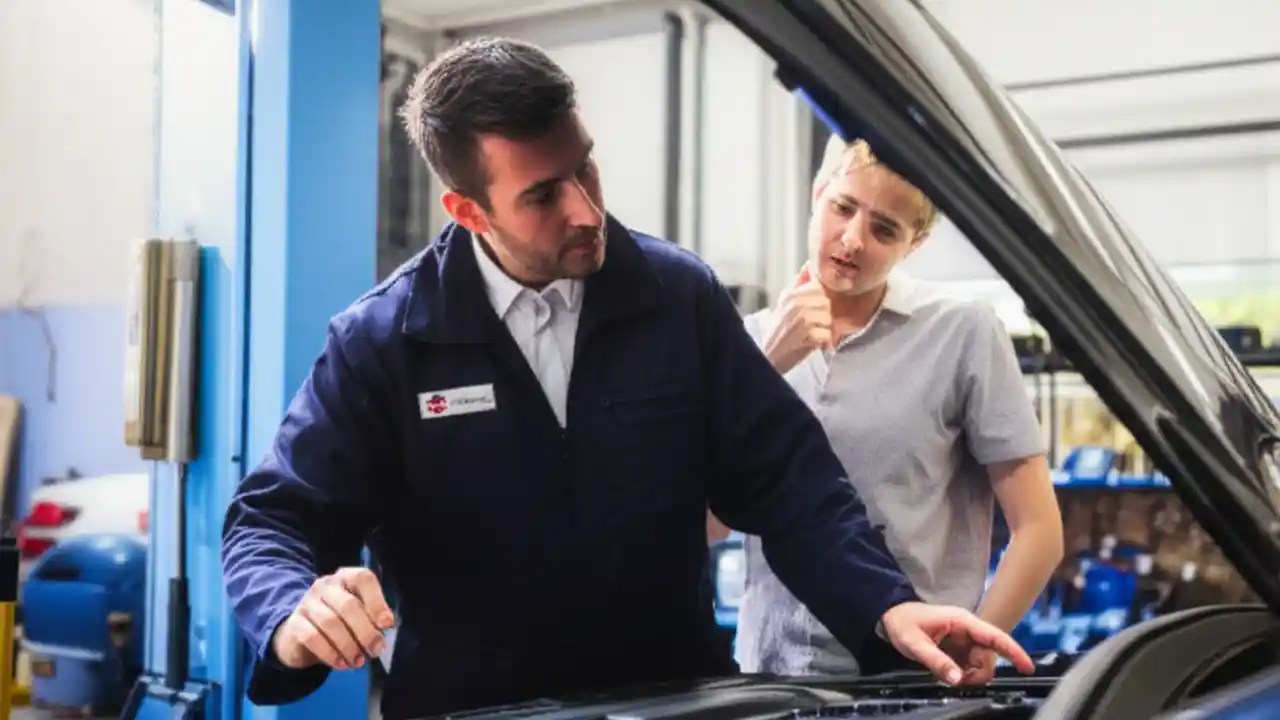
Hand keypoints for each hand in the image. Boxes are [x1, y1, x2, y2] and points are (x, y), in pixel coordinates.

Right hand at [271, 567, 396, 670]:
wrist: (300, 634)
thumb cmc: (339, 622)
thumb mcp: (358, 615)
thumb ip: (372, 617)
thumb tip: (386, 628)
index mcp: (346, 578)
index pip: (362, 578)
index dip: (377, 601)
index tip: (386, 624)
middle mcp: (326, 586)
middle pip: (348, 605)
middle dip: (366, 631)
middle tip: (376, 650)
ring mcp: (307, 603)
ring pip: (331, 622)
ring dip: (349, 645)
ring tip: (358, 661)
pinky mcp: (294, 623)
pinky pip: (312, 637)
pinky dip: (330, 653)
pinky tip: (341, 664)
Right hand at [761, 265, 832, 373]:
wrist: (768, 359)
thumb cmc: (779, 332)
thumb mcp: (784, 304)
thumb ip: (798, 284)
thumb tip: (809, 264)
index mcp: (790, 294)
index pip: (817, 287)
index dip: (819, 300)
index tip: (814, 310)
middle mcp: (796, 303)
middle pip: (825, 302)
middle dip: (822, 316)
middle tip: (811, 327)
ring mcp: (803, 319)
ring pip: (828, 318)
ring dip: (823, 330)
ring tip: (811, 336)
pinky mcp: (809, 335)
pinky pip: (827, 334)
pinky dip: (823, 342)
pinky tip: (812, 344)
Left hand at [880, 602, 1032, 685]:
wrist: (892, 616)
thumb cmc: (903, 623)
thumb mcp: (915, 643)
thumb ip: (936, 661)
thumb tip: (957, 679)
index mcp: (962, 622)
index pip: (994, 637)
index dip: (1013, 651)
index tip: (1027, 667)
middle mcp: (968, 630)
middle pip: (988, 658)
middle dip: (977, 673)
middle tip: (954, 678)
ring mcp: (964, 640)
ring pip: (980, 664)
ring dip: (969, 675)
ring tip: (946, 673)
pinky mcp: (959, 648)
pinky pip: (970, 665)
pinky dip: (962, 673)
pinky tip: (947, 671)